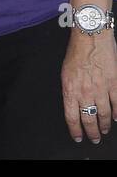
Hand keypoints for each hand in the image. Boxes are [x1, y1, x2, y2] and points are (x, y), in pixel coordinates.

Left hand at [62, 29, 116, 143]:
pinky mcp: (114, 84)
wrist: (90, 38)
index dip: (75, 130)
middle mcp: (85, 92)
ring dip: (104, 125)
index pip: (71, 116)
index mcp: (70, 89)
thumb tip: (75, 104)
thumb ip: (71, 90)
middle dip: (92, 131)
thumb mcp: (66, 73)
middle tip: (95, 138)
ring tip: (105, 131)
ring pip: (104, 114)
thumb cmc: (76, 52)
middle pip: (88, 119)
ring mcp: (101, 89)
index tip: (78, 137)